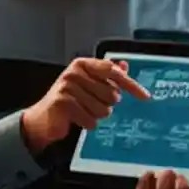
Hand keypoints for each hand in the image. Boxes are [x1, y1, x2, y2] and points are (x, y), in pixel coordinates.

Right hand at [21, 57, 150, 154]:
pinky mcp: (63, 102)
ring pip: (103, 109)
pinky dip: (87, 123)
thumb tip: (124, 65)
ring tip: (82, 112)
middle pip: (111, 94)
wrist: (42, 119)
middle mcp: (75, 72)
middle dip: (105, 105)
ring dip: (95, 115)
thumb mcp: (88, 85)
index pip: (114, 72)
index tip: (146, 97)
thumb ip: (106, 76)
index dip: (131, 85)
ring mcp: (68, 86)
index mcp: (83, 64)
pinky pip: (91, 119)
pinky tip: (76, 120)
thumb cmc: (68, 101)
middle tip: (90, 105)